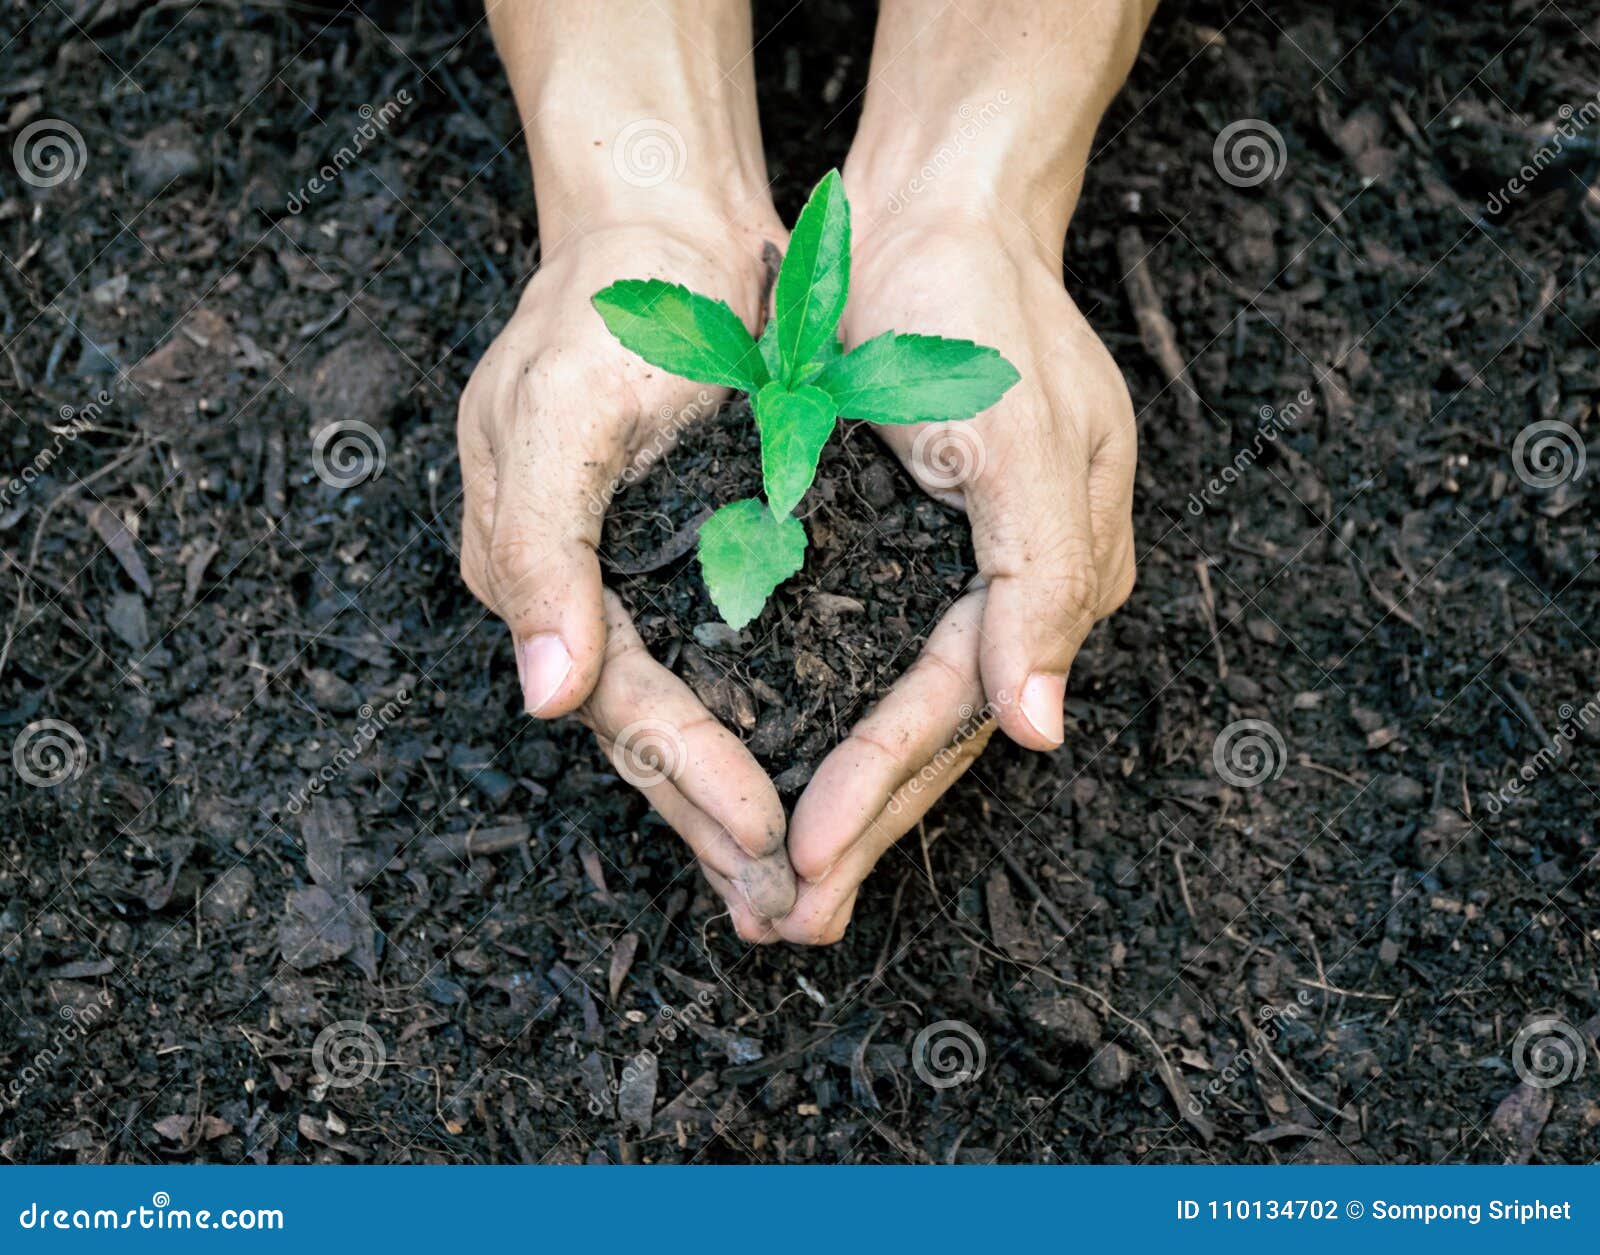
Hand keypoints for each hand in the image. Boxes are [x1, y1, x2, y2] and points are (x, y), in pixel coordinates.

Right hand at [456, 216, 797, 936]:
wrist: (663, 229)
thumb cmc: (605, 306)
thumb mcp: (555, 408)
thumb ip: (540, 551)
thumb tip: (542, 695)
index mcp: (538, 574)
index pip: (622, 705)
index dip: (691, 775)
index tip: (763, 837)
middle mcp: (586, 598)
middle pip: (656, 739)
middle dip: (717, 830)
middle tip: (792, 914)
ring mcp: (643, 585)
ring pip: (697, 722)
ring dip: (740, 808)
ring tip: (799, 888)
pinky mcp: (700, 564)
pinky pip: (734, 671)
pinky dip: (768, 734)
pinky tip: (804, 787)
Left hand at [773, 215, 1137, 943]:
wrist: (941, 210)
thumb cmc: (979, 305)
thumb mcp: (1021, 432)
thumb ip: (1040, 582)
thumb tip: (1040, 731)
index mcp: (1060, 573)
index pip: (954, 709)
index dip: (879, 786)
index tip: (801, 858)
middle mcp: (1019, 592)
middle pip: (936, 739)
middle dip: (862, 831)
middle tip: (783, 923)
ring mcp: (974, 577)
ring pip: (907, 718)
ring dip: (850, 806)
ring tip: (780, 889)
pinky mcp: (920, 555)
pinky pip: (879, 667)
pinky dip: (836, 731)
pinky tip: (795, 777)